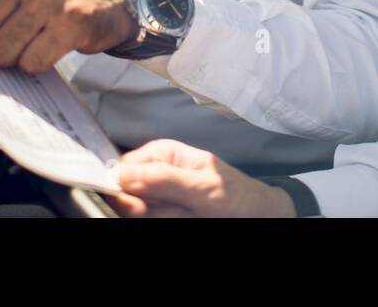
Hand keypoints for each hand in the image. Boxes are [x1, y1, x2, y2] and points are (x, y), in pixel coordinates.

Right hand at [111, 139, 295, 217]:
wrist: (256, 216)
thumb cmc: (235, 195)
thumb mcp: (202, 186)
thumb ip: (164, 179)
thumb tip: (123, 174)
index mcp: (160, 154)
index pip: (122, 169)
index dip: (124, 190)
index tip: (140, 207)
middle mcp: (154, 174)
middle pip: (128, 197)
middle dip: (151, 208)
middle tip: (180, 209)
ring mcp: (159, 197)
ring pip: (140, 215)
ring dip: (165, 217)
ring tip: (190, 213)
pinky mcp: (164, 214)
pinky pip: (154, 220)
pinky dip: (170, 221)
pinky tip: (187, 218)